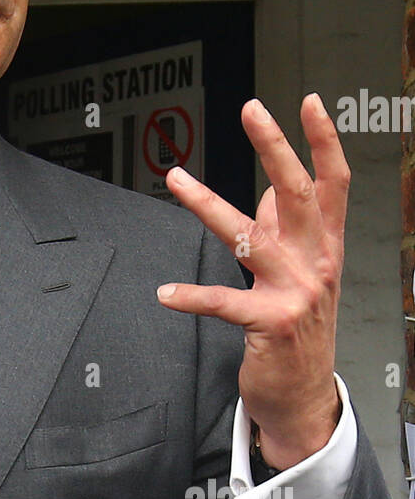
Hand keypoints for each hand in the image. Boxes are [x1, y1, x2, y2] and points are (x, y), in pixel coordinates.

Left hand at [156, 94, 345, 469]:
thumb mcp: (301, 274)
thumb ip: (284, 232)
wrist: (305, 397)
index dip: (324, 141)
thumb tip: (266, 191)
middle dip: (274, 148)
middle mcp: (317, 263)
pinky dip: (192, 297)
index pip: (333, 184)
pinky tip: (165, 294)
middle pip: (297, 194)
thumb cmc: (299, 330)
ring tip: (176, 179)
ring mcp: (295, 292)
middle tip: (251, 109)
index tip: (310, 102)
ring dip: (207, 204)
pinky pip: (223, 303)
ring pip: (249, 237)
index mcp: (326, 247)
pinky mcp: (270, 324)